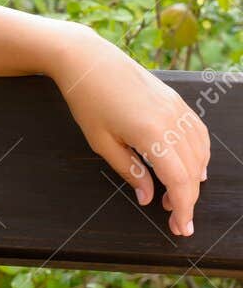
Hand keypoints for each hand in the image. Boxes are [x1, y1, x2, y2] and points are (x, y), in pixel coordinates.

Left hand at [47, 27, 208, 236]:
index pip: (179, 181)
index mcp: (152, 134)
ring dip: (192, 178)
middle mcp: (172, 120)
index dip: (183, 208)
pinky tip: (187, 167)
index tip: (180, 228)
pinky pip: (197, 133)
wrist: (87, 59)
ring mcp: (177, 108)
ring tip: (174, 195)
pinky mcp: (176, 100)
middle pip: (192, 170)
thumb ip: (129, 171)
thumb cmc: (87, 100)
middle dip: (188, 198)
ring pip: (200, 152)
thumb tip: (148, 197)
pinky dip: (197, 155)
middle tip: (175, 219)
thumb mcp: (101, 142)